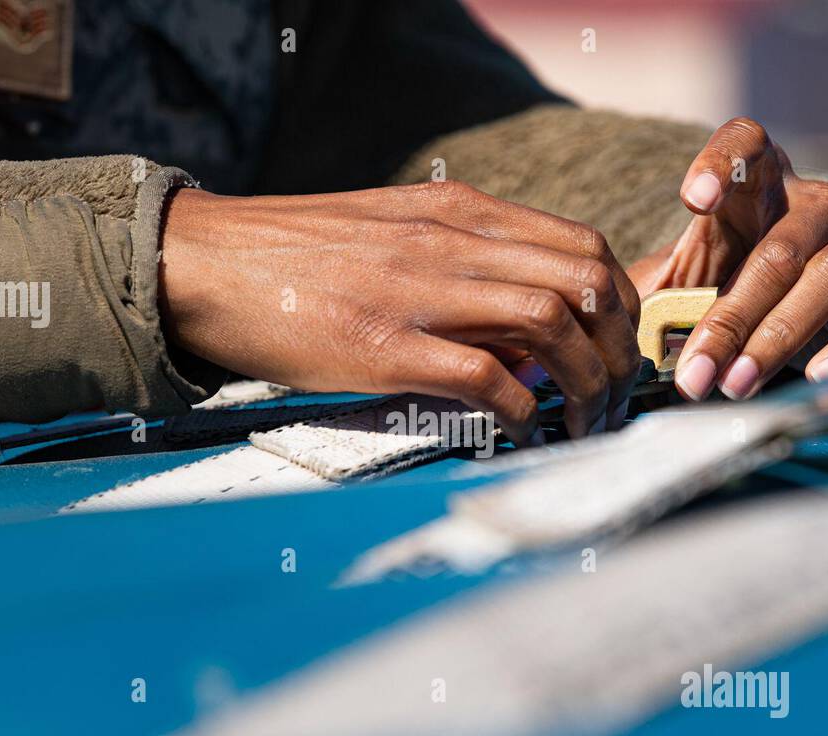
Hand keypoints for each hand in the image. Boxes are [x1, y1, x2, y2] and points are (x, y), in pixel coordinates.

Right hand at [158, 182, 640, 442]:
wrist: (207, 264)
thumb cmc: (300, 256)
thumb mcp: (395, 231)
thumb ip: (465, 262)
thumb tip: (527, 326)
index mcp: (457, 211)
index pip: (582, 245)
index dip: (620, 303)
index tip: (616, 346)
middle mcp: (451, 242)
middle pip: (585, 283)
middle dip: (617, 348)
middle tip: (612, 392)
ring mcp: (420, 293)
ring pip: (552, 325)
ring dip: (585, 384)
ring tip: (583, 421)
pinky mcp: (385, 348)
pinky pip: (487, 380)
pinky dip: (522, 412)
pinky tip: (521, 432)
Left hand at [627, 117, 827, 400]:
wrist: (771, 307)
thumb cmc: (712, 286)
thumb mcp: (675, 280)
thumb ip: (651, 294)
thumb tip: (619, 335)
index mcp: (753, 183)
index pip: (746, 143)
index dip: (724, 163)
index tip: (692, 200)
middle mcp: (809, 205)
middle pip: (779, 249)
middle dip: (732, 318)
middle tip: (694, 372)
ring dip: (777, 338)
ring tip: (734, 385)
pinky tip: (816, 375)